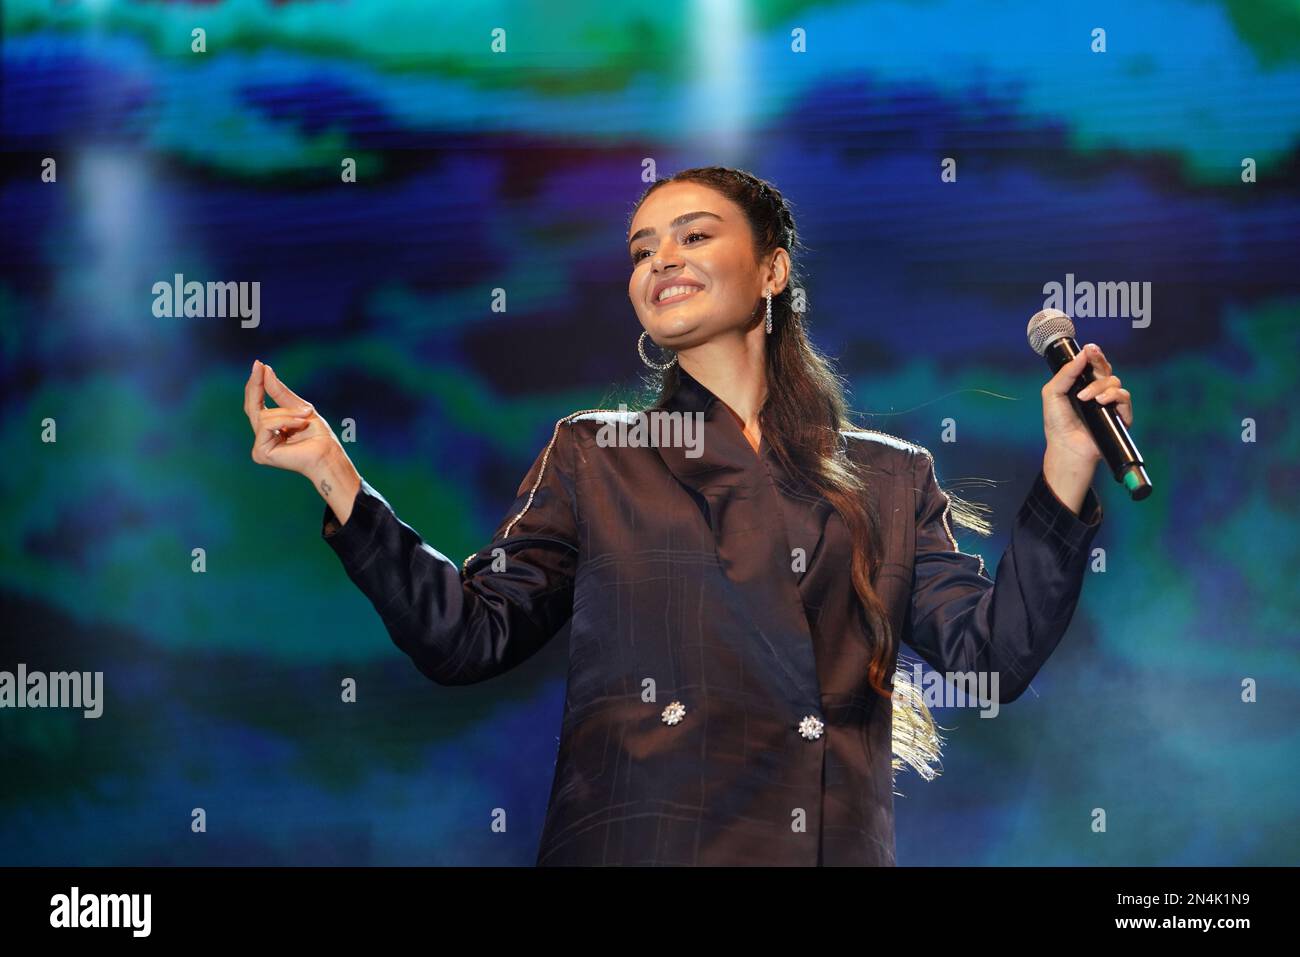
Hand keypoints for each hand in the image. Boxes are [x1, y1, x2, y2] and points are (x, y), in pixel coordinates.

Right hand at [244, 359, 340, 476]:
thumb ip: (280, 393)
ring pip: (264, 416)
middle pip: (252, 406)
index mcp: (271, 427)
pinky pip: (266, 425)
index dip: (256, 384)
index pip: (257, 403)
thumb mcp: (300, 407)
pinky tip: (301, 424)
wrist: (329, 453)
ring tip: (306, 416)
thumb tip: (265, 370)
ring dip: (288, 413)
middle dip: (257, 386)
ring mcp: (260, 445)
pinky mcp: (261, 453)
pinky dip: (285, 421)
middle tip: (260, 368)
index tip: (258, 364)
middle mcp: (263, 436)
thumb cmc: (318, 435)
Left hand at [1042, 342, 1133, 465]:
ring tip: (1084, 398)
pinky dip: (1114, 396)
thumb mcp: (1053, 393)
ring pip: (1114, 382)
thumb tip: (1081, 355)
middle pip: (1106, 369)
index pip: (1092, 365)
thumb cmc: (1057, 422)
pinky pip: (1125, 398)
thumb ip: (1066, 373)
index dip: (1093, 355)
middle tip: (1092, 355)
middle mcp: (1097, 391)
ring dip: (1099, 386)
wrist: (1066, 446)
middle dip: (1099, 360)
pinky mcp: (1120, 415)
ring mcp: (1110, 403)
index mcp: (1082, 385)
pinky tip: (1100, 402)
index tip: (1089, 348)